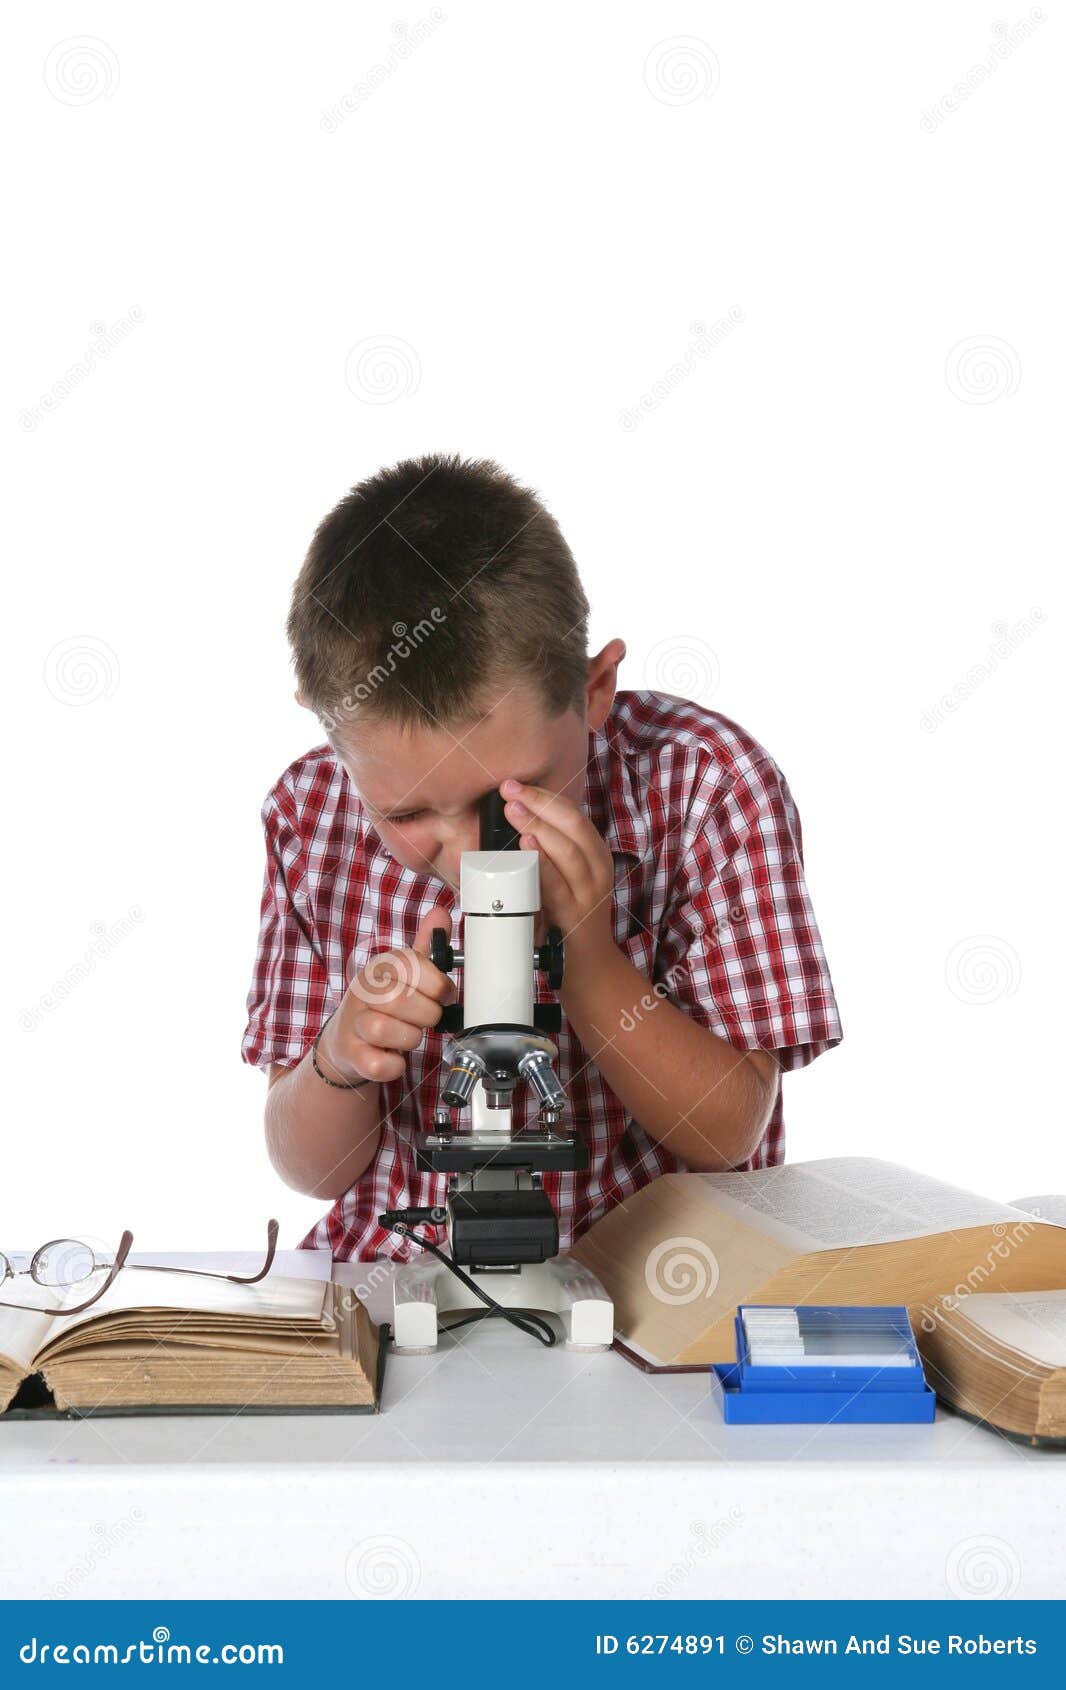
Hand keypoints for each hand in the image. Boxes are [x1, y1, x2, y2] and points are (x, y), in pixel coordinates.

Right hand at [317, 907, 456, 1085]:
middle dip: (426, 1014)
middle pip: (399, 999)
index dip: (437, 982)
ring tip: (409, 1035)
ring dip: (409, 1038)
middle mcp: (362, 992)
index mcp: (380, 968)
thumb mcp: (403, 974)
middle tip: (427, 1018)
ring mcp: (353, 1023)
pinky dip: (394, 1066)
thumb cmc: (383, 1006)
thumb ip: (424, 948)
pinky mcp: (351, 1054)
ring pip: (384, 1030)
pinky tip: (395, 1057)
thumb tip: (440, 913)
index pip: (410, 964)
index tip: (445, 994)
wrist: (347, 1041)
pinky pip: (378, 1064)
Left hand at [500, 778, 615, 964]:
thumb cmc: (569, 916)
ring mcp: (588, 893)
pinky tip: (526, 849)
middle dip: (540, 804)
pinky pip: (557, 886)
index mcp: (595, 854)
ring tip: (515, 811)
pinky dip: (542, 864)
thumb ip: (550, 851)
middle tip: (511, 791)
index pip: (574, 815)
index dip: (545, 796)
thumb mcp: (566, 876)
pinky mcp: (574, 916)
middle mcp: (597, 870)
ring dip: (539, 828)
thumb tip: (516, 820)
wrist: (588, 966)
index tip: (518, 784)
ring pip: (569, 852)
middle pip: (574, 825)